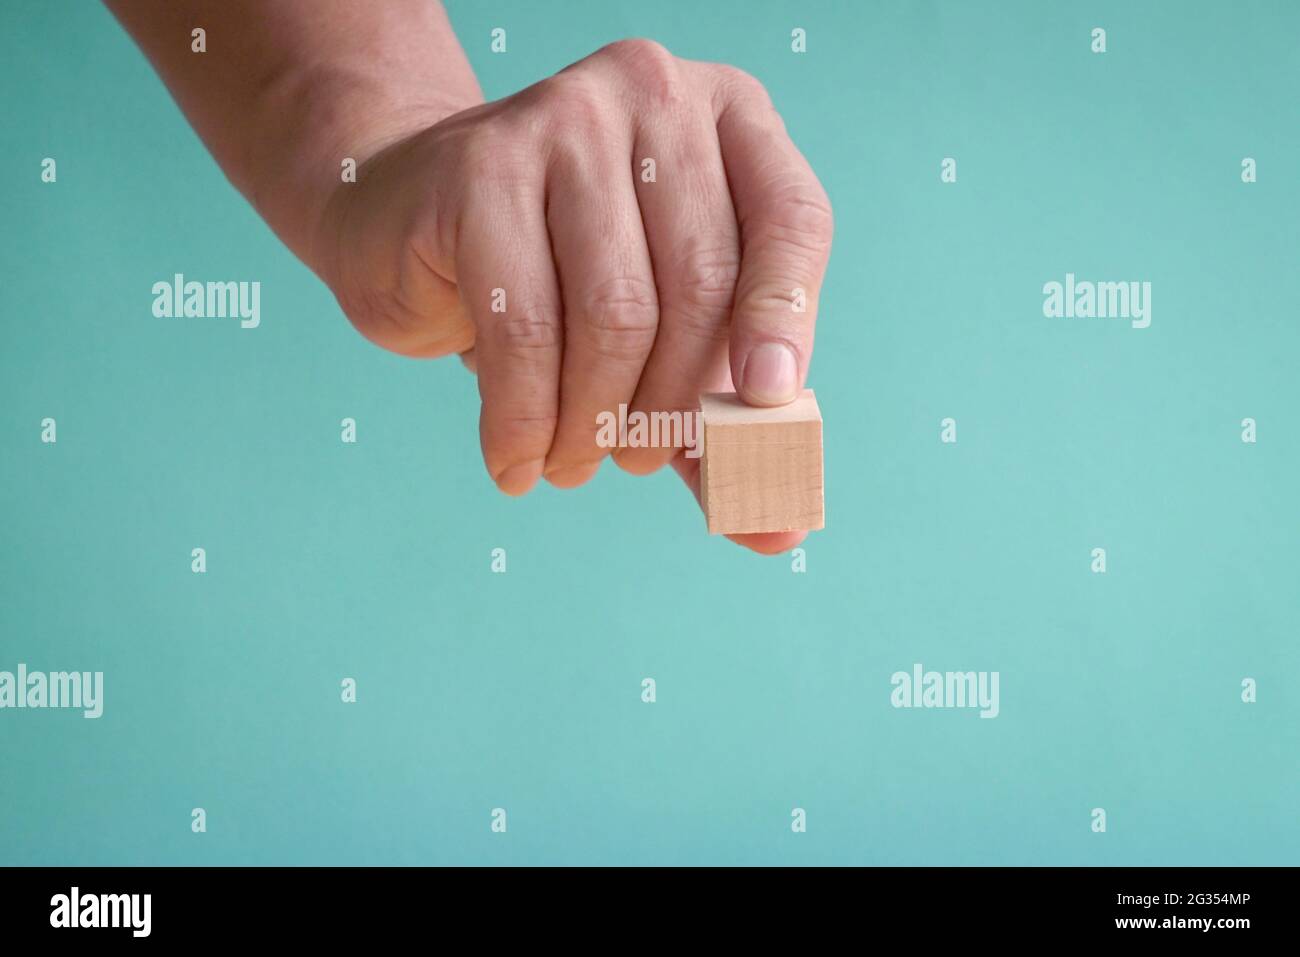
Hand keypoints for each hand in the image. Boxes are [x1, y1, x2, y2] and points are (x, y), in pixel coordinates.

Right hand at [320, 40, 832, 553]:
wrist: (404, 219)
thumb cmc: (554, 277)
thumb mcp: (656, 332)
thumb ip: (718, 419)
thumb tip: (779, 528)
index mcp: (727, 121)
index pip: (791, 220)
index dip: (786, 319)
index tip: (769, 405)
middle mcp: (653, 96)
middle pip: (701, 282)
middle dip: (672, 405)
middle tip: (634, 460)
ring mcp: (563, 119)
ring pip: (615, 313)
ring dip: (595, 423)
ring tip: (571, 463)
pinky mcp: (479, 168)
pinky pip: (524, 326)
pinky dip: (524, 420)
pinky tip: (514, 461)